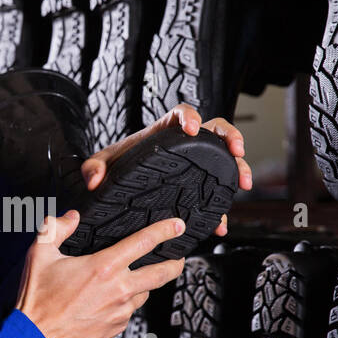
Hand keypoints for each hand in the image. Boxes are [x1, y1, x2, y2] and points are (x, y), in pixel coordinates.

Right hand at [15, 210, 186, 337]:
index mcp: (104, 267)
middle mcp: (119, 290)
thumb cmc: (37, 300)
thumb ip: (56, 228)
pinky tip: (109, 301)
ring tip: (132, 280)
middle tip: (178, 258)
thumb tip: (71, 217)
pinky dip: (125, 304)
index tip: (177, 226)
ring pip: (144, 293)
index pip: (144, 243)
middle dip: (175, 263)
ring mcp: (120, 312)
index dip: (165, 231)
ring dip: (143, 286)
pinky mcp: (117, 328)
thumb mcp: (39, 255)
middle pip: (161, 274)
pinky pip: (129, 312)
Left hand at [79, 104, 253, 236]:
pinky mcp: (194, 187)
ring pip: (222, 159)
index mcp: (161, 132)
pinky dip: (220, 208)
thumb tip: (95, 179)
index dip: (190, 116)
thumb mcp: (101, 165)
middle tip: (237, 151)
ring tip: (243, 183)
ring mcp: (192, 165)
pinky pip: (213, 193)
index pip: (180, 114)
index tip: (193, 129)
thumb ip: (94, 168)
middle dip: (229, 137)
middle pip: (213, 130)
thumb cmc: (111, 168)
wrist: (115, 187)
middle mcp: (181, 145)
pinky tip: (220, 223)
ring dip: (237, 168)